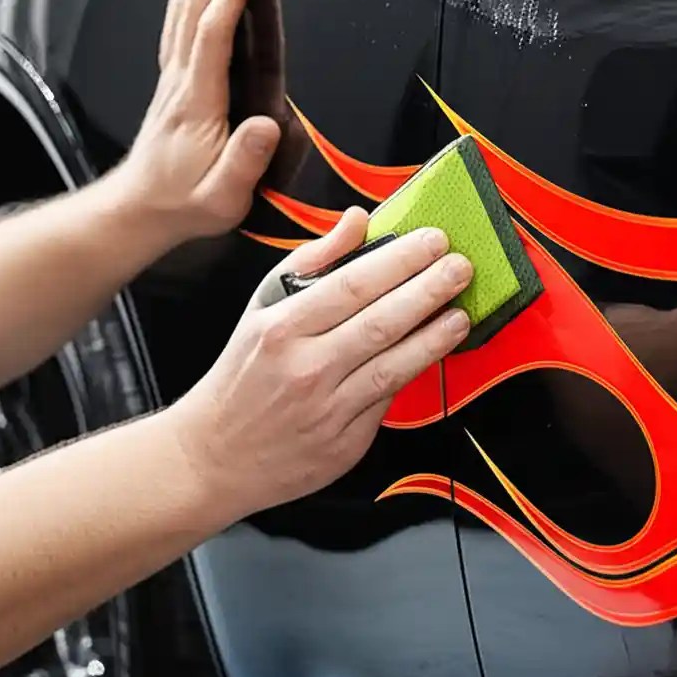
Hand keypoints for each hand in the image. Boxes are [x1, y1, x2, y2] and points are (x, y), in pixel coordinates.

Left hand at [107, 0, 281, 243]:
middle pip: (193, 11)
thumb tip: (268, 125)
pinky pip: (178, 26)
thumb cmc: (185, 204)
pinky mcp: (174, 82)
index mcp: (198, 103)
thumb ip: (245, 161)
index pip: (212, 36)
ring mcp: (173, 78)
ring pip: (181, 13)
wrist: (140, 210)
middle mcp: (181, 81)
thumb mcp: (223, 197)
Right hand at [163, 208, 472, 517]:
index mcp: (283, 327)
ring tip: (461, 313)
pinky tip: (434, 352)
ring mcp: (327, 409)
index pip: (353, 285)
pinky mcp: (344, 444)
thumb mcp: (263, 306)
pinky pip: (386, 402)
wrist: (215, 455)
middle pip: (381, 322)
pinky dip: (412, 374)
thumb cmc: (243, 375)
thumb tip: (357, 221)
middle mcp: (306, 367)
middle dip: (429, 290)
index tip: (433, 241)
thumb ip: (314, 261)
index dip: (400, 261)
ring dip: (434, 337)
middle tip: (461, 267)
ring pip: (393, 366)